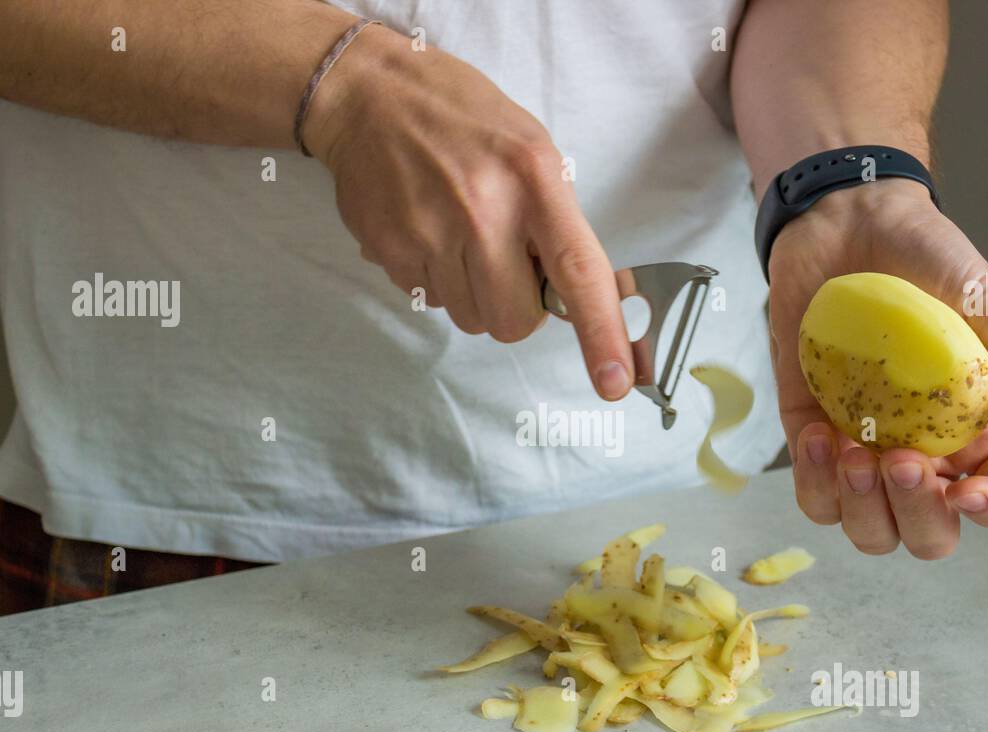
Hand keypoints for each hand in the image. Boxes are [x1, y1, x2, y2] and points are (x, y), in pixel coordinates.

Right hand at [304, 25, 633, 398]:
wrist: (371, 94)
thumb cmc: (464, 121)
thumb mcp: (533, 151)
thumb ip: (558, 224)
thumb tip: (587, 298)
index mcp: (534, 180)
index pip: (578, 272)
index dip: (602, 333)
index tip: (617, 381)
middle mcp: (483, 210)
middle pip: (515, 321)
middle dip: (516, 307)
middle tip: (505, 262)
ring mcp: (431, 233)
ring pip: (471, 319)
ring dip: (473, 293)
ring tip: (460, 235)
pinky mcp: (390, 250)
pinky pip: (430, 301)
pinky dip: (435, 279)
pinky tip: (428, 230)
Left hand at [769, 178, 987, 558]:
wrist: (850, 225)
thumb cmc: (929, 261)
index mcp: (983, 433)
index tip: (966, 491)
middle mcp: (928, 455)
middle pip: (931, 537)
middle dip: (917, 517)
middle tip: (902, 461)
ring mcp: (868, 451)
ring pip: (868, 530)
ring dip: (860, 508)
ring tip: (852, 449)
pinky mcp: (813, 436)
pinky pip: (813, 495)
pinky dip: (813, 481)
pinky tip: (819, 435)